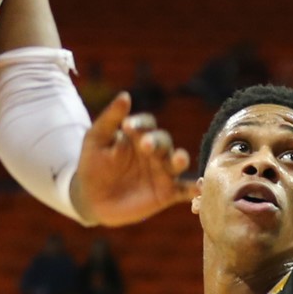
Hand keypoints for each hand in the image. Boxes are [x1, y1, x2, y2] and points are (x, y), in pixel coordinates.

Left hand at [71, 92, 195, 226]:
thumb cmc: (93, 163)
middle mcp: (155, 151)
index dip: (140, 124)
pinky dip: (195, 189)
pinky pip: (184, 190)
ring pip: (177, 162)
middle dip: (157, 142)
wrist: (91, 198)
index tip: (127, 126)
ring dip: (180, 159)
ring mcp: (162, 171)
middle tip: (145, 145)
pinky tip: (201, 188)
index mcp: (139, 135)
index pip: (146, 124)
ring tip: (178, 159)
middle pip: (164, 141)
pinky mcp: (167, 193)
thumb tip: (125, 96)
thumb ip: (110, 119)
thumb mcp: (96, 139)